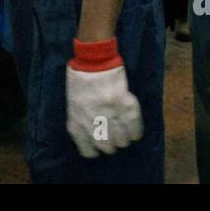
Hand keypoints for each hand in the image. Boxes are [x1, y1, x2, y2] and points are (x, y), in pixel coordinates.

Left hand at [66, 38, 143, 157]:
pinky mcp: (124, 105)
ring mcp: (109, 114)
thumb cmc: (79, 80)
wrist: (92, 60)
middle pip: (107, 147)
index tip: (98, 145)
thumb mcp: (73, 104)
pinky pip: (134, 127)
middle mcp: (93, 123)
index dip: (95, 149)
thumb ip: (81, 122)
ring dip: (124, 139)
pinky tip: (134, 132)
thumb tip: (92, 137)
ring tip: (125, 134)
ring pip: (122, 141)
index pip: (88, 150)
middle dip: (111, 144)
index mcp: (76, 123)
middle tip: (114, 136)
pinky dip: (136, 132)